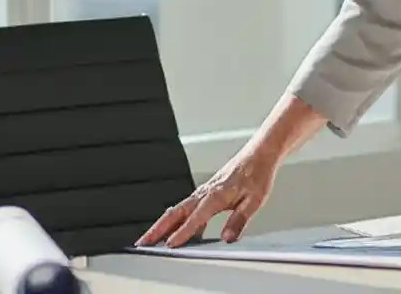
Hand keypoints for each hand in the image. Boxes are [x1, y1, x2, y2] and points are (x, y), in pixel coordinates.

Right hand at [135, 145, 276, 247]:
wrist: (258, 154)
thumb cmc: (257, 174)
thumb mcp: (255, 200)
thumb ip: (239, 220)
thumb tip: (228, 238)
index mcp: (216, 195)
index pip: (195, 218)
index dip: (182, 233)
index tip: (170, 245)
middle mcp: (205, 193)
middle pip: (175, 213)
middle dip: (157, 229)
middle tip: (142, 244)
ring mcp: (202, 192)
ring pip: (177, 211)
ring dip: (162, 225)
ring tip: (150, 241)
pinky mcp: (205, 192)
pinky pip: (186, 208)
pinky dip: (176, 220)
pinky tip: (176, 232)